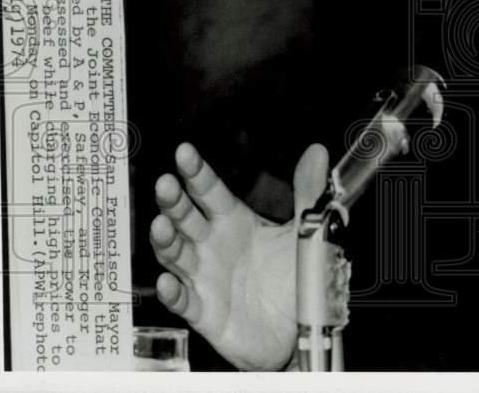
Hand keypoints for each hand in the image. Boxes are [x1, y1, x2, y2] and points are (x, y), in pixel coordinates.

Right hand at [149, 141, 328, 369]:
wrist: (300, 325)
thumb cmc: (295, 275)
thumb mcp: (305, 230)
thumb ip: (307, 192)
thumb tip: (317, 153)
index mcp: (234, 222)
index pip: (210, 192)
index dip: (196, 173)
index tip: (184, 152)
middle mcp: (213, 247)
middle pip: (186, 219)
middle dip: (173, 201)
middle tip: (165, 183)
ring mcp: (205, 278)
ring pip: (177, 255)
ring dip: (166, 241)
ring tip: (161, 225)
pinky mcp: (205, 312)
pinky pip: (184, 301)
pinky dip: (173, 293)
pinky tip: (167, 282)